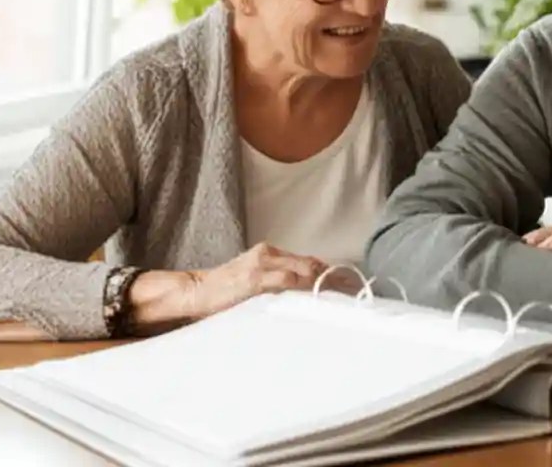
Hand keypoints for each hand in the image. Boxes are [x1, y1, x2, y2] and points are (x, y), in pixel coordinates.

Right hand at [188, 243, 354, 318]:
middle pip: (312, 264)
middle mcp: (270, 254)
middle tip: (356, 289)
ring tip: (346, 294)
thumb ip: (277, 286)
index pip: (308, 262)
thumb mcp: (254, 285)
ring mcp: (263, 264)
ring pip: (305, 270)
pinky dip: (307, 287)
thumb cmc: (223, 293)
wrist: (194, 292)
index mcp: (270, 254)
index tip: (349, 283)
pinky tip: (319, 296)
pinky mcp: (256, 278)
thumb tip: (303, 296)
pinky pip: (288, 281)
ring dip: (327, 283)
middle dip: (335, 277)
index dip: (330, 272)